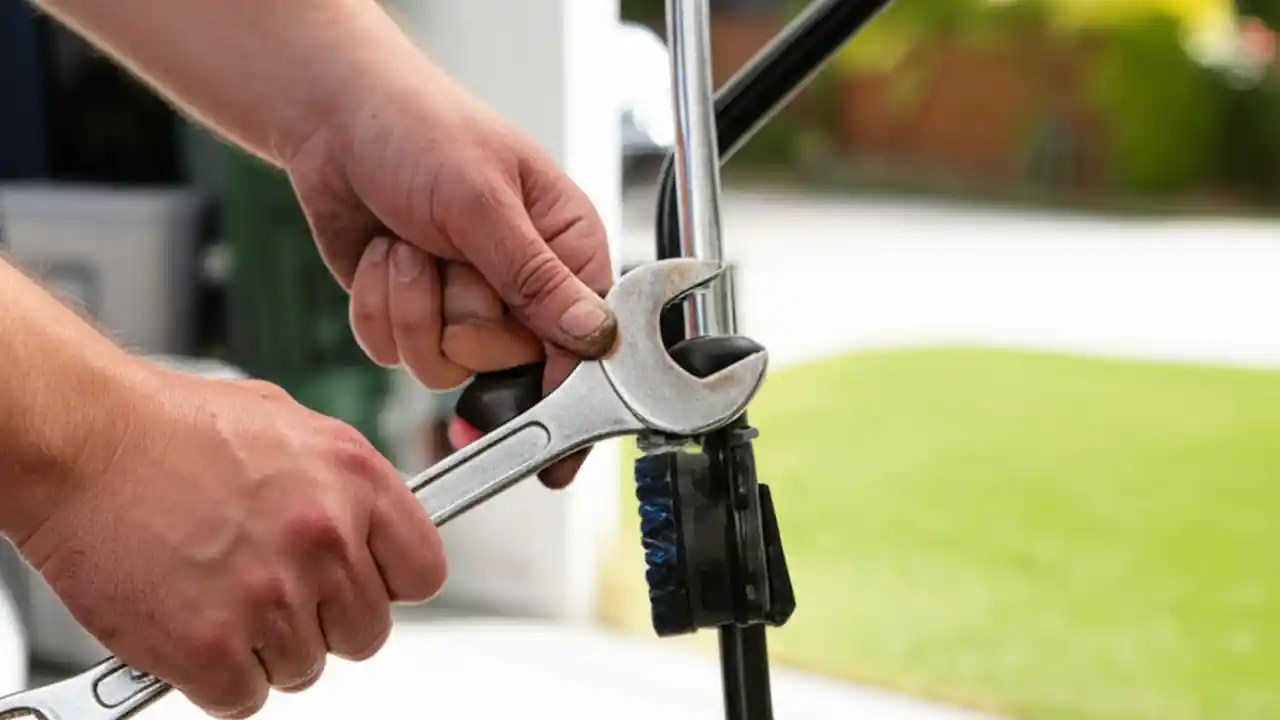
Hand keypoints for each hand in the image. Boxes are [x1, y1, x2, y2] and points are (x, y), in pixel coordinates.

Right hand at [14, 364, 443, 717]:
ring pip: (304, 668)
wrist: (83, 439)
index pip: (423, 571)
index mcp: (355, 480)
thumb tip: (372, 528)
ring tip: (218, 591)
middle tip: (273, 589)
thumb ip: (342, 484)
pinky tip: (192, 623)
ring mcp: (270, 597)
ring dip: (265, 647)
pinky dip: (216, 677)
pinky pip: (243, 697)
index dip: (388, 582)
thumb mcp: (289, 425)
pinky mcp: (209, 647)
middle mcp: (325, 539)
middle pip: (367, 631)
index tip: (363, 582)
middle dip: (324, 620)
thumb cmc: (172, 425)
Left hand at [283, 62, 615, 486]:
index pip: (586, 343)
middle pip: (503, 366)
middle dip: (462, 319)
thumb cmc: (422, 130)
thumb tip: (595, 335)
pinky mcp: (412, 316)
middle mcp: (520, 287)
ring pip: (442, 367)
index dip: (568, 390)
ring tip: (409, 246)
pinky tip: (383, 255)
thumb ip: (536, 276)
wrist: (336, 121)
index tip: (557, 452)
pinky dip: (376, 307)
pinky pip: (393, 354)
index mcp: (565, 250)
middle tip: (447, 260)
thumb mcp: (483, 200)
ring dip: (410, 306)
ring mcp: (464, 306)